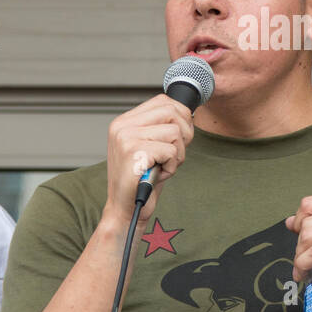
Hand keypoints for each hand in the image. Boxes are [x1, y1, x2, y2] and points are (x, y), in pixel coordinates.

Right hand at [104, 93, 193, 222]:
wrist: (126, 210)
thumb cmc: (141, 180)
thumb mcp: (150, 147)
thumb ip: (161, 128)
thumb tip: (188, 113)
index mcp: (124, 122)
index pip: (163, 101)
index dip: (181, 116)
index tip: (180, 136)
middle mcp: (122, 126)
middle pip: (172, 111)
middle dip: (184, 134)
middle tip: (173, 155)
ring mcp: (126, 138)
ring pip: (175, 132)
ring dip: (177, 154)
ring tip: (162, 166)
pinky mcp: (135, 153)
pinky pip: (172, 151)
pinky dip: (172, 166)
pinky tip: (158, 175)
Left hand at [285, 193, 311, 310]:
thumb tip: (291, 221)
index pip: (310, 203)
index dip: (299, 222)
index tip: (299, 238)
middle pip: (307, 221)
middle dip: (299, 244)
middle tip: (302, 260)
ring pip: (309, 235)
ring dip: (299, 256)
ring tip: (302, 268)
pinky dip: (304, 264)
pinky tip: (304, 273)